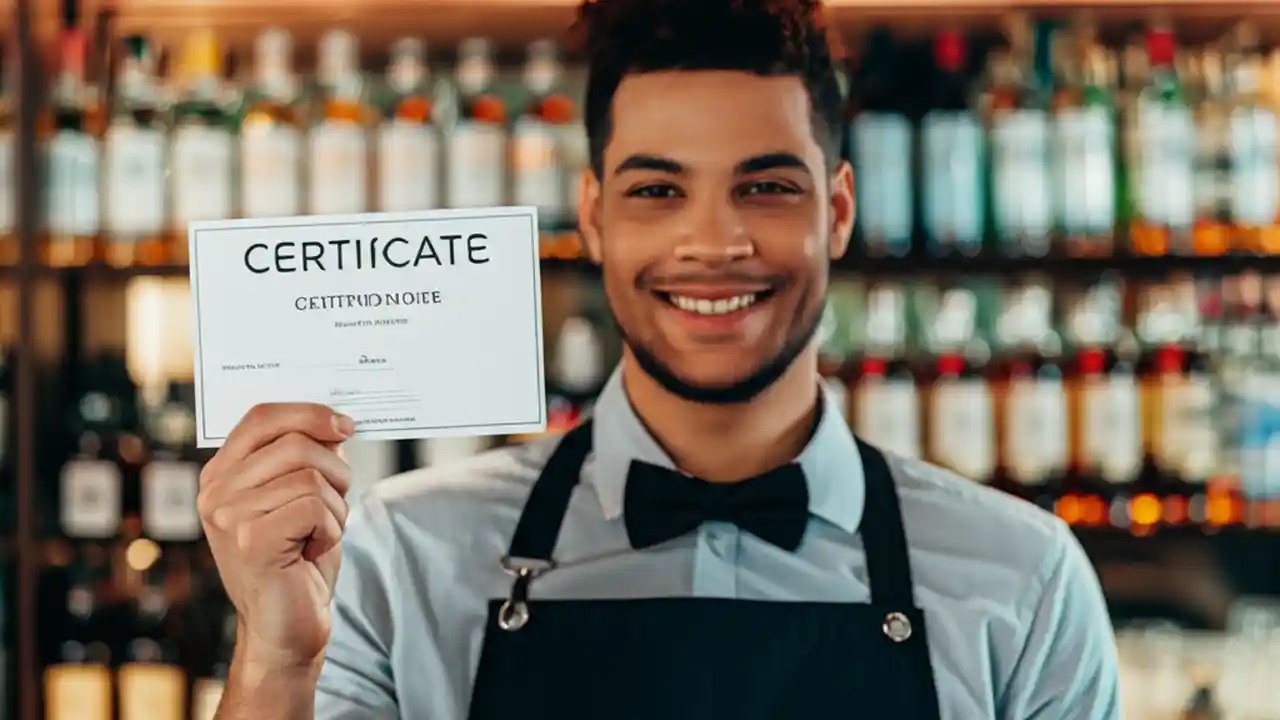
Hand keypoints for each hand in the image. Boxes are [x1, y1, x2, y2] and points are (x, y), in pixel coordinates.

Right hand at [198, 402, 354, 670]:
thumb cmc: (298, 562)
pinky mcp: (251, 540)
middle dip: (335, 470)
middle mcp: (216, 492)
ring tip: (320, 534)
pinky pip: (315, 506)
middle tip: (336, 504)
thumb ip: (309, 458)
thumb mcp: (302, 498)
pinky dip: (331, 529)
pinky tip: (313, 551)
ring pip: (311, 476)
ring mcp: (228, 516)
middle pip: (295, 442)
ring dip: (336, 506)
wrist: (285, 630)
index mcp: (222, 475)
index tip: (345, 425)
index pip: (262, 417)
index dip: (308, 412)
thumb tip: (335, 421)